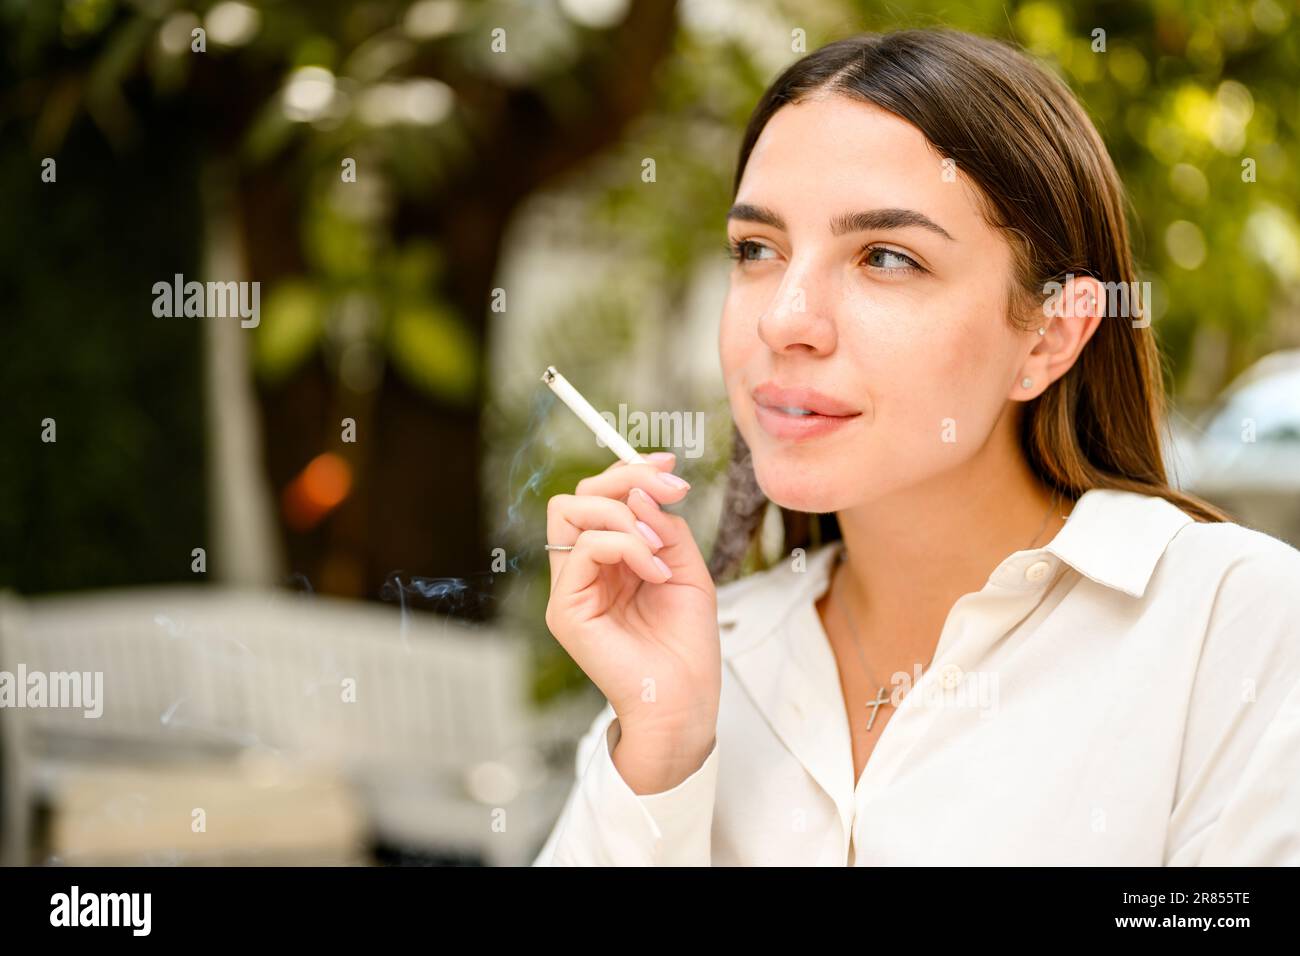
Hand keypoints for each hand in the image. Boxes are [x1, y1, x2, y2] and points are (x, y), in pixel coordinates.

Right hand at [544, 452, 719, 789]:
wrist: (684, 701)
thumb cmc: (686, 645)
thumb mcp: (687, 569)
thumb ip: (664, 528)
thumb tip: (638, 495)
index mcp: (610, 559)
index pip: (600, 497)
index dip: (629, 470)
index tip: (668, 465)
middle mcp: (584, 570)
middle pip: (578, 494)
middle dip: (625, 479)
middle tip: (669, 491)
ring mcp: (570, 588)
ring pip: (569, 512)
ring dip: (623, 514)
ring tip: (659, 547)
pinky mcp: (565, 609)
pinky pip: (584, 548)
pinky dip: (625, 546)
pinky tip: (655, 571)